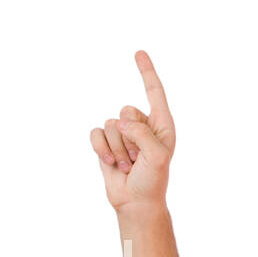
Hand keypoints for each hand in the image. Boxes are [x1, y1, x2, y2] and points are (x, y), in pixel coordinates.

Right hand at [89, 49, 175, 211]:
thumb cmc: (152, 181)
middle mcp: (142, 125)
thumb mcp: (157, 157)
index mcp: (161, 125)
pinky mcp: (106, 143)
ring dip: (118, 149)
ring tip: (129, 166)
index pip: (154, 93)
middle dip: (130, 137)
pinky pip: (96, 133)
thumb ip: (143, 134)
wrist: (135, 203)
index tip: (139, 52)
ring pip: (110, 125)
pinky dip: (101, 149)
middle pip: (126, 111)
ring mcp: (123, 134)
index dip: (147, 72)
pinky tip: (112, 164)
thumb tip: (121, 121)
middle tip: (139, 159)